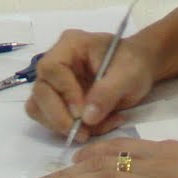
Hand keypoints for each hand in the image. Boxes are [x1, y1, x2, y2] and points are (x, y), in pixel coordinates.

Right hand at [24, 29, 155, 140]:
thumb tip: (87, 118)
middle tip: (83, 132)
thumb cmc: (133, 63)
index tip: (82, 113)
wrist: (138, 67)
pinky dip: (67, 129)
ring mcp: (53, 82)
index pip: (52, 69)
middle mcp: (56, 61)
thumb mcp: (128, 74)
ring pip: (39, 107)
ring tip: (91, 131)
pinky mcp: (57, 100)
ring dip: (61, 126)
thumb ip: (107, 93)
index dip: (65, 93)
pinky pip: (48, 119)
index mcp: (70, 45)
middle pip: (40, 91)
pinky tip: (93, 128)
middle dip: (59, 116)